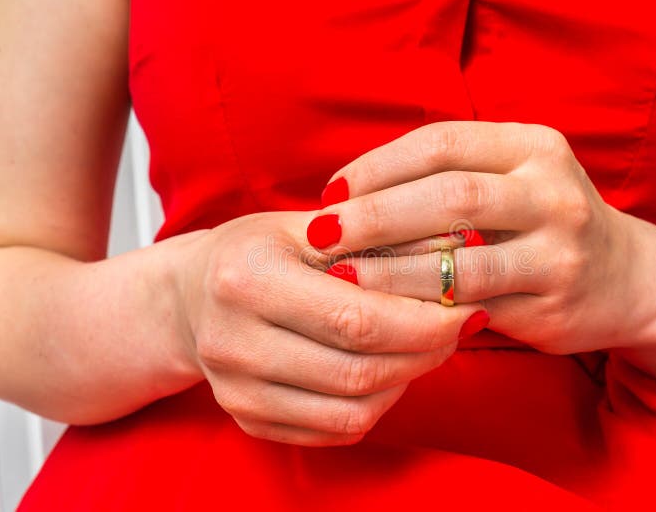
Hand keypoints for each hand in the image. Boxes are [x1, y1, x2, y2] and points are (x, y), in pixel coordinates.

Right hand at [176, 212, 485, 445]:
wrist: (189, 297)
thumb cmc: (256, 252)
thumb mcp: (307, 226)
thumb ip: (378, 238)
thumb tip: (457, 250)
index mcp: (247, 279)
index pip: (356, 318)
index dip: (424, 322)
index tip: (466, 309)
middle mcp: (233, 341)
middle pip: (358, 371)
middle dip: (425, 354)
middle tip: (457, 328)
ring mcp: (236, 390)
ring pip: (351, 412)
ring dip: (405, 381)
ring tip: (425, 347)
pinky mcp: (247, 420)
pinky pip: (333, 430)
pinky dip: (375, 404)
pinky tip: (387, 370)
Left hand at [309, 121, 655, 354]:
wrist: (627, 279)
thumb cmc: (544, 222)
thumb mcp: (514, 178)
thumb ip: (450, 176)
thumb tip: (351, 196)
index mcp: (533, 146)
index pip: (442, 142)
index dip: (379, 165)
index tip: (330, 191)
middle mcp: (552, 190)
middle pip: (449, 194)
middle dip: (376, 214)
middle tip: (321, 233)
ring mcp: (559, 249)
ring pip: (461, 257)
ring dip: (392, 268)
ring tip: (341, 275)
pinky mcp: (554, 303)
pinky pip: (475, 305)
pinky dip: (425, 306)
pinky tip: (386, 309)